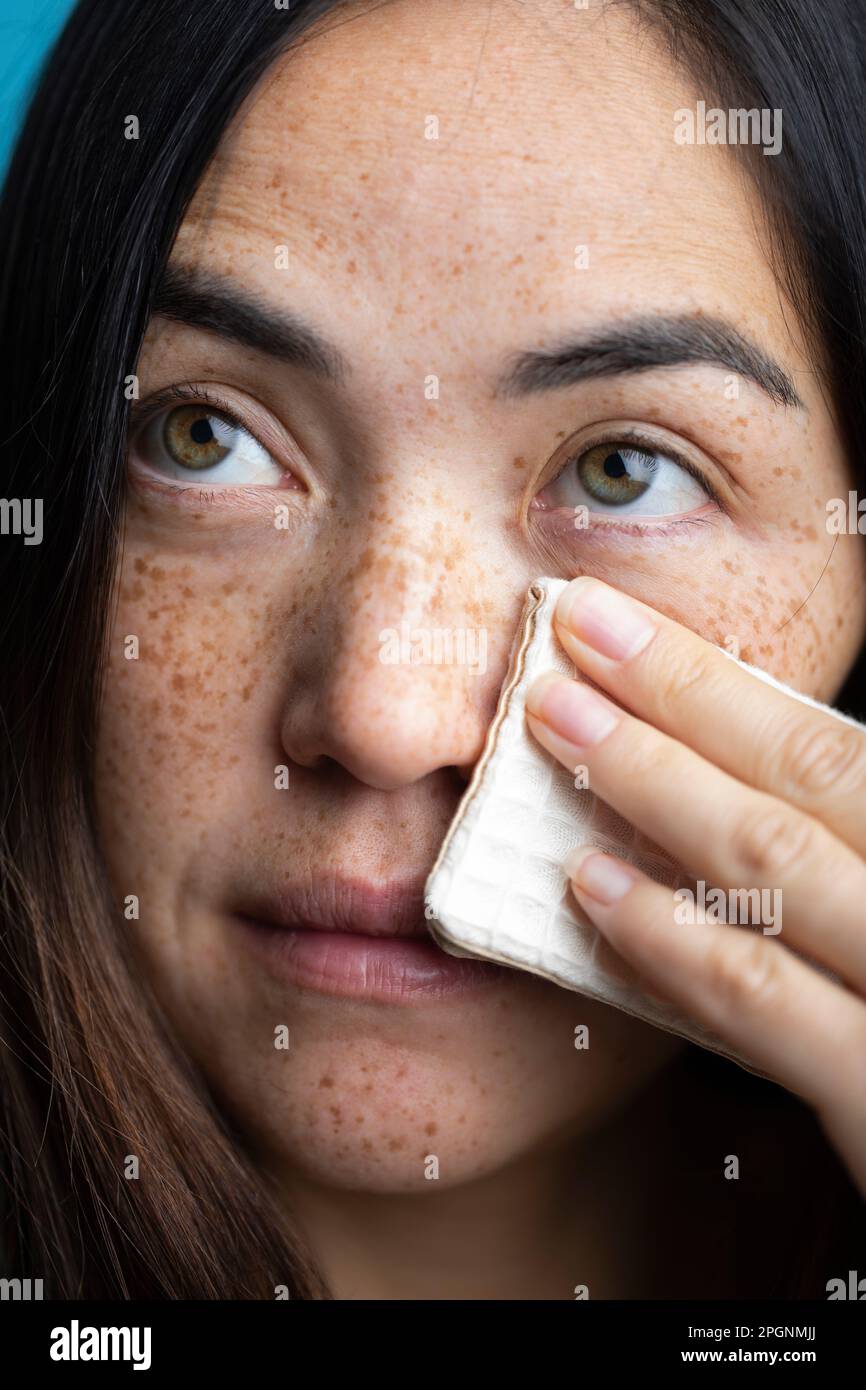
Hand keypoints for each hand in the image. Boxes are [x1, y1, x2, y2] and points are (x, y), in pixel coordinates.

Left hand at [524, 575, 865, 1198]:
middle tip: (567, 641)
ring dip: (655, 786)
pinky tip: (590, 888)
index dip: (716, 679)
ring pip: (777, 864)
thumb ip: (829, 853)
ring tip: (557, 729)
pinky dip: (671, 934)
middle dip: (679, 695)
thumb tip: (723, 778)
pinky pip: (763, 1000)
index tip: (614, 624)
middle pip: (808, 773)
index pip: (830, 745)